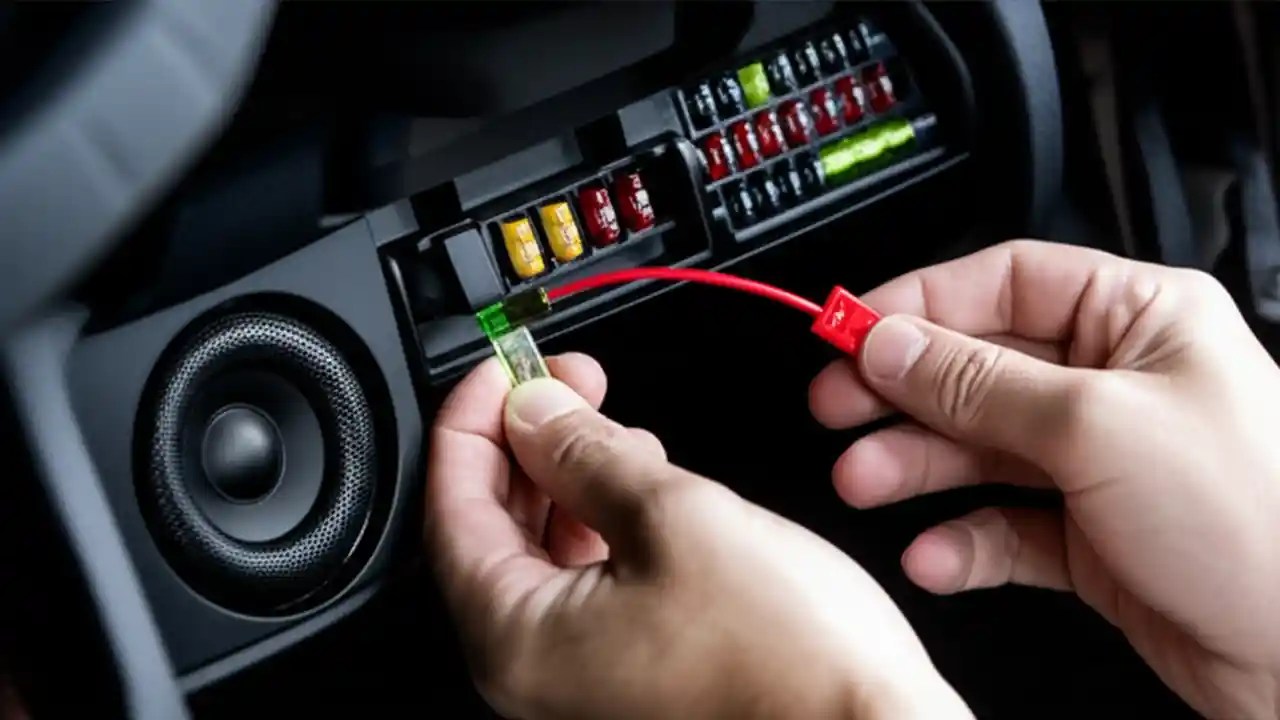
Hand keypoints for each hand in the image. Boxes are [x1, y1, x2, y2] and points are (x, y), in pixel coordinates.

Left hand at [426, 354, 970, 718]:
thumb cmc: (792, 662)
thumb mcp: (676, 516)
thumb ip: (586, 454)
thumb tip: (532, 410)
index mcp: (516, 640)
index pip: (451, 505)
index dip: (474, 417)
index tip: (505, 365)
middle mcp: (533, 673)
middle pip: (490, 528)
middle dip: (526, 440)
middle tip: (565, 381)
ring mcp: (581, 679)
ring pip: (541, 554)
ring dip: (567, 478)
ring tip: (613, 429)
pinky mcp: (630, 676)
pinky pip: (585, 586)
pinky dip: (601, 526)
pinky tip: (641, 490)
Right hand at [809, 240, 1279, 717]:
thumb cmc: (1258, 519)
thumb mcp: (1095, 426)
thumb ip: (978, 384)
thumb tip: (891, 344)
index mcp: (1138, 320)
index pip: (1003, 284)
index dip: (918, 304)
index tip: (848, 329)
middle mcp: (1116, 384)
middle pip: (978, 368)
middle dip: (903, 392)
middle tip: (837, 408)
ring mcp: (1101, 462)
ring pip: (980, 449)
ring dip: (916, 468)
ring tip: (865, 483)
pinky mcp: (1092, 536)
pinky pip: (1003, 525)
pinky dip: (962, 540)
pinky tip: (935, 554)